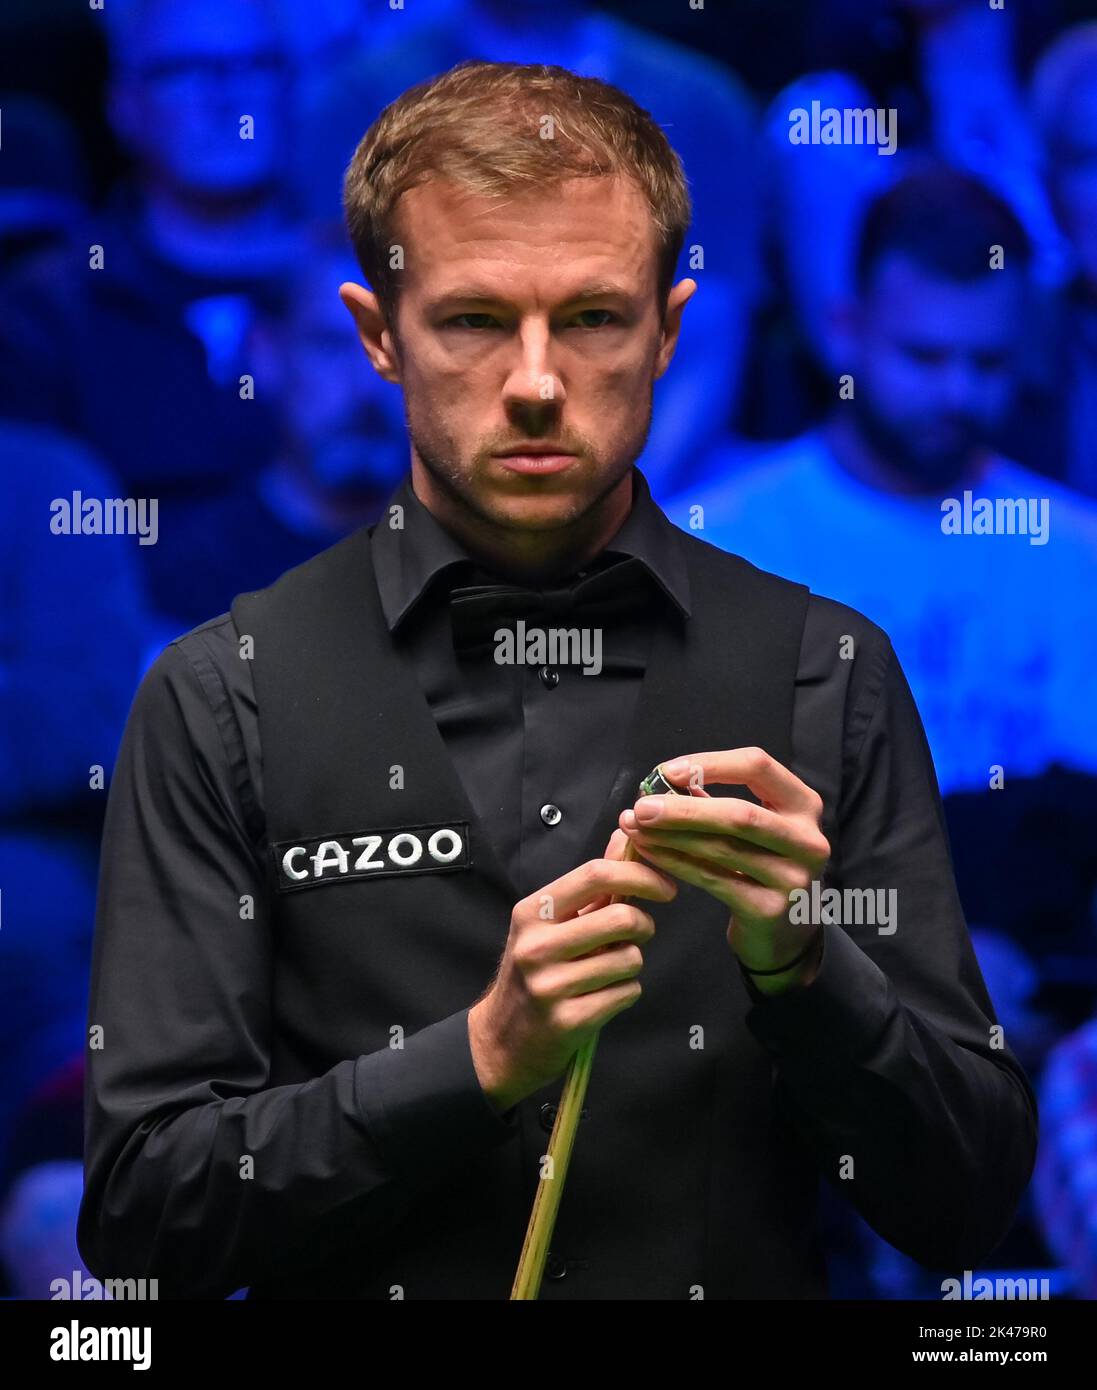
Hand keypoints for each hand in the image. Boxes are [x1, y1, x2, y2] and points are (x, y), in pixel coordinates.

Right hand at [468, 835, 676, 1111]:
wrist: (503, 1040)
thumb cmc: (535, 972)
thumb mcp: (551, 922)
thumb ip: (592, 881)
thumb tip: (623, 835)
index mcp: (533, 912)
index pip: (595, 875)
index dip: (640, 875)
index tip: (665, 887)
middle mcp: (536, 945)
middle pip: (622, 918)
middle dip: (643, 925)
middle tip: (636, 934)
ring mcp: (550, 985)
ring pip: (630, 958)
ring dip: (631, 964)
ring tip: (608, 970)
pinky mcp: (568, 1020)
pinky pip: (627, 993)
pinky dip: (625, 992)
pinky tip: (602, 996)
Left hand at [617, 748, 829, 992]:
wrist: (787, 932)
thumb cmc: (763, 865)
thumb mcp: (757, 827)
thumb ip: (717, 800)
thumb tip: (663, 781)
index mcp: (804, 805)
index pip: (757, 766)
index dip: (710, 763)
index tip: (667, 771)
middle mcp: (807, 840)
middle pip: (739, 814)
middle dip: (684, 809)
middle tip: (641, 806)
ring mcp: (792, 878)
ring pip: (722, 848)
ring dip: (671, 835)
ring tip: (635, 826)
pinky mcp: (768, 910)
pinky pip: (712, 879)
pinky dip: (675, 862)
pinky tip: (649, 851)